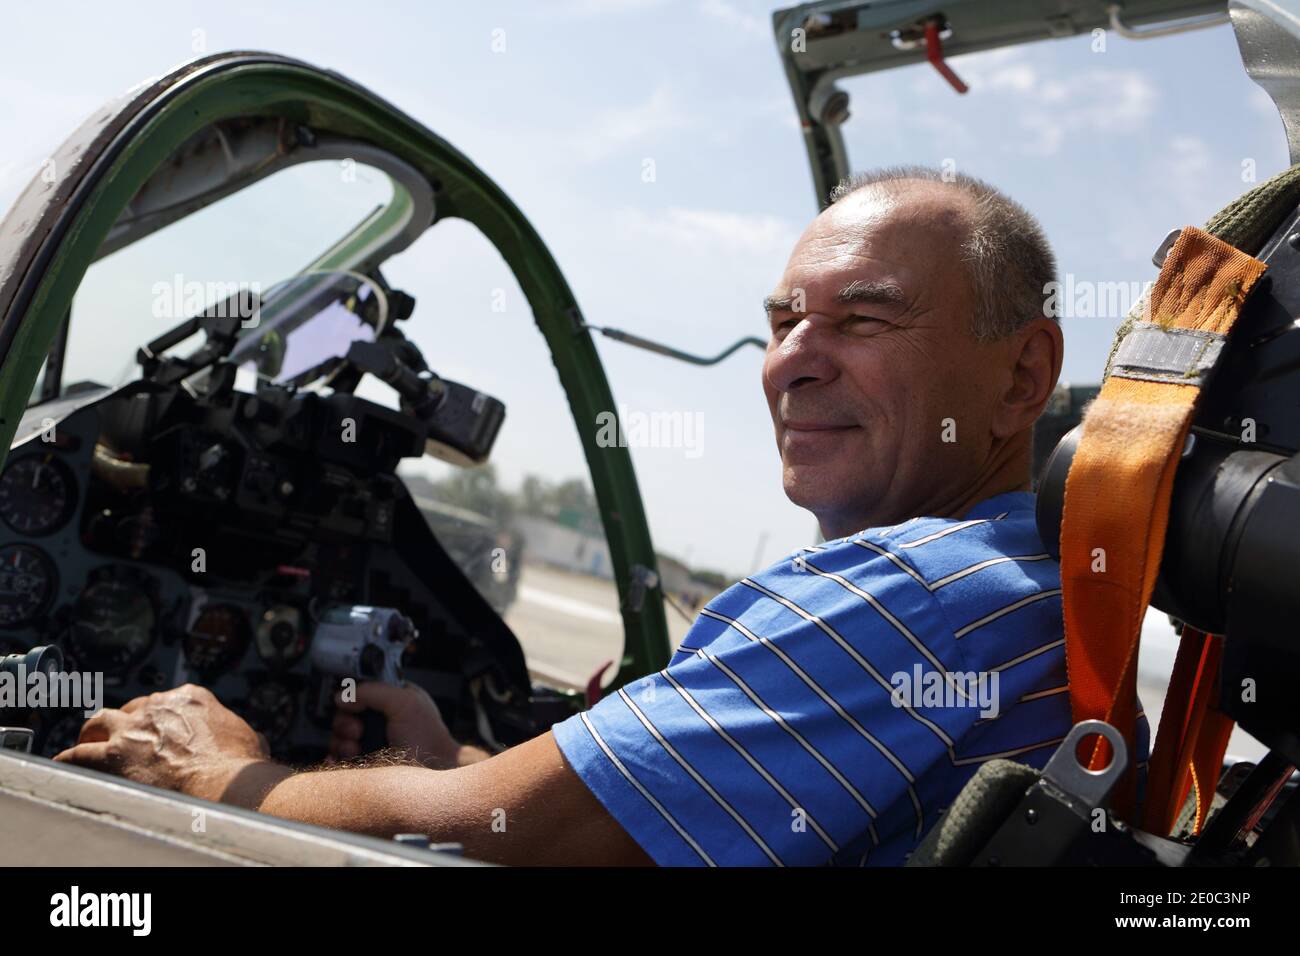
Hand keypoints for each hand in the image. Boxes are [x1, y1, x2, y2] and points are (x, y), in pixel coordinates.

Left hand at [54, 684, 269, 798]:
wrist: (222, 784)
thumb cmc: (240, 766)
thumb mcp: (248, 739)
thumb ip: (237, 733)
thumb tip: (249, 742)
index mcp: (191, 699)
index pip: (169, 701)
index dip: (162, 718)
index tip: (162, 731)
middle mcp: (158, 707)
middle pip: (133, 708)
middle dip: (128, 722)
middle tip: (125, 739)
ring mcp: (132, 729)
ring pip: (100, 722)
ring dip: (94, 734)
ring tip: (88, 744)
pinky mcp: (111, 756)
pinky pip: (78, 755)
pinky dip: (68, 760)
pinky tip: (62, 765)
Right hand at [330, 681, 459, 767]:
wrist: (433, 771)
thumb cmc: (428, 737)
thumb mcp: (405, 702)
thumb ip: (373, 691)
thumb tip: (343, 697)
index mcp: (390, 700)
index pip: (357, 693)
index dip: (351, 699)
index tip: (353, 706)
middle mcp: (379, 720)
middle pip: (343, 716)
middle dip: (345, 723)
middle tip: (358, 731)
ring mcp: (371, 742)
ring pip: (338, 738)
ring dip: (342, 742)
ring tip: (356, 747)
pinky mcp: (365, 762)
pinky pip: (339, 759)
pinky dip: (337, 758)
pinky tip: (347, 757)